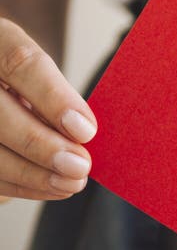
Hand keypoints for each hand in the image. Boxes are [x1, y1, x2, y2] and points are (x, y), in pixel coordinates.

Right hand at [0, 18, 95, 202]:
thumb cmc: (23, 80)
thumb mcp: (36, 74)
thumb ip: (55, 95)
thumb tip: (83, 135)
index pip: (20, 62)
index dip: (54, 98)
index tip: (86, 130)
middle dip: (41, 145)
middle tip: (79, 166)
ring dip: (31, 174)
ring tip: (71, 183)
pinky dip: (18, 185)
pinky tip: (48, 187)